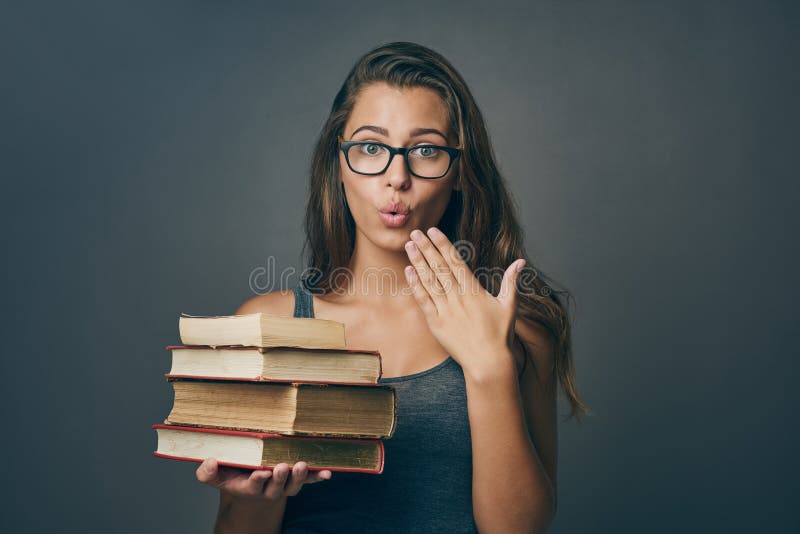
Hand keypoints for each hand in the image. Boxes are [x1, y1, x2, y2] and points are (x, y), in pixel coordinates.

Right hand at [196, 458, 331, 500]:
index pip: (253, 485)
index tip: (261, 473)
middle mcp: (269, 488)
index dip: (257, 481)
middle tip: (282, 467)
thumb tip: (209, 462)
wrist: (252, 490)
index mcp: (249, 487)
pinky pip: (309, 480)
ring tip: (300, 465)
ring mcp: (284, 485)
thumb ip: (208, 473)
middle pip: (276, 486)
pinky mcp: (296, 480)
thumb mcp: (217, 477)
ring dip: (299, 476)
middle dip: (280, 477)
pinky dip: (317, 477)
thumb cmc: (233, 476)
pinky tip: (327, 473)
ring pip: (293, 484)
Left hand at [403, 226, 524, 381]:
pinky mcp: (437, 324)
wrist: (488, 363)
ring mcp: (446, 310)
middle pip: (439, 267)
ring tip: (409, 245)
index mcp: (475, 290)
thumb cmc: (500, 335)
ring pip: (429, 280)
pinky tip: (409, 271)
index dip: (443, 244)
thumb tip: (521, 262)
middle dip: (426, 248)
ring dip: (418, 261)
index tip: (433, 231)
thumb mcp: (509, 306)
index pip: (456, 261)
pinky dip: (416, 285)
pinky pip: (423, 300)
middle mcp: (459, 297)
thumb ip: (512, 281)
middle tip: (415, 231)